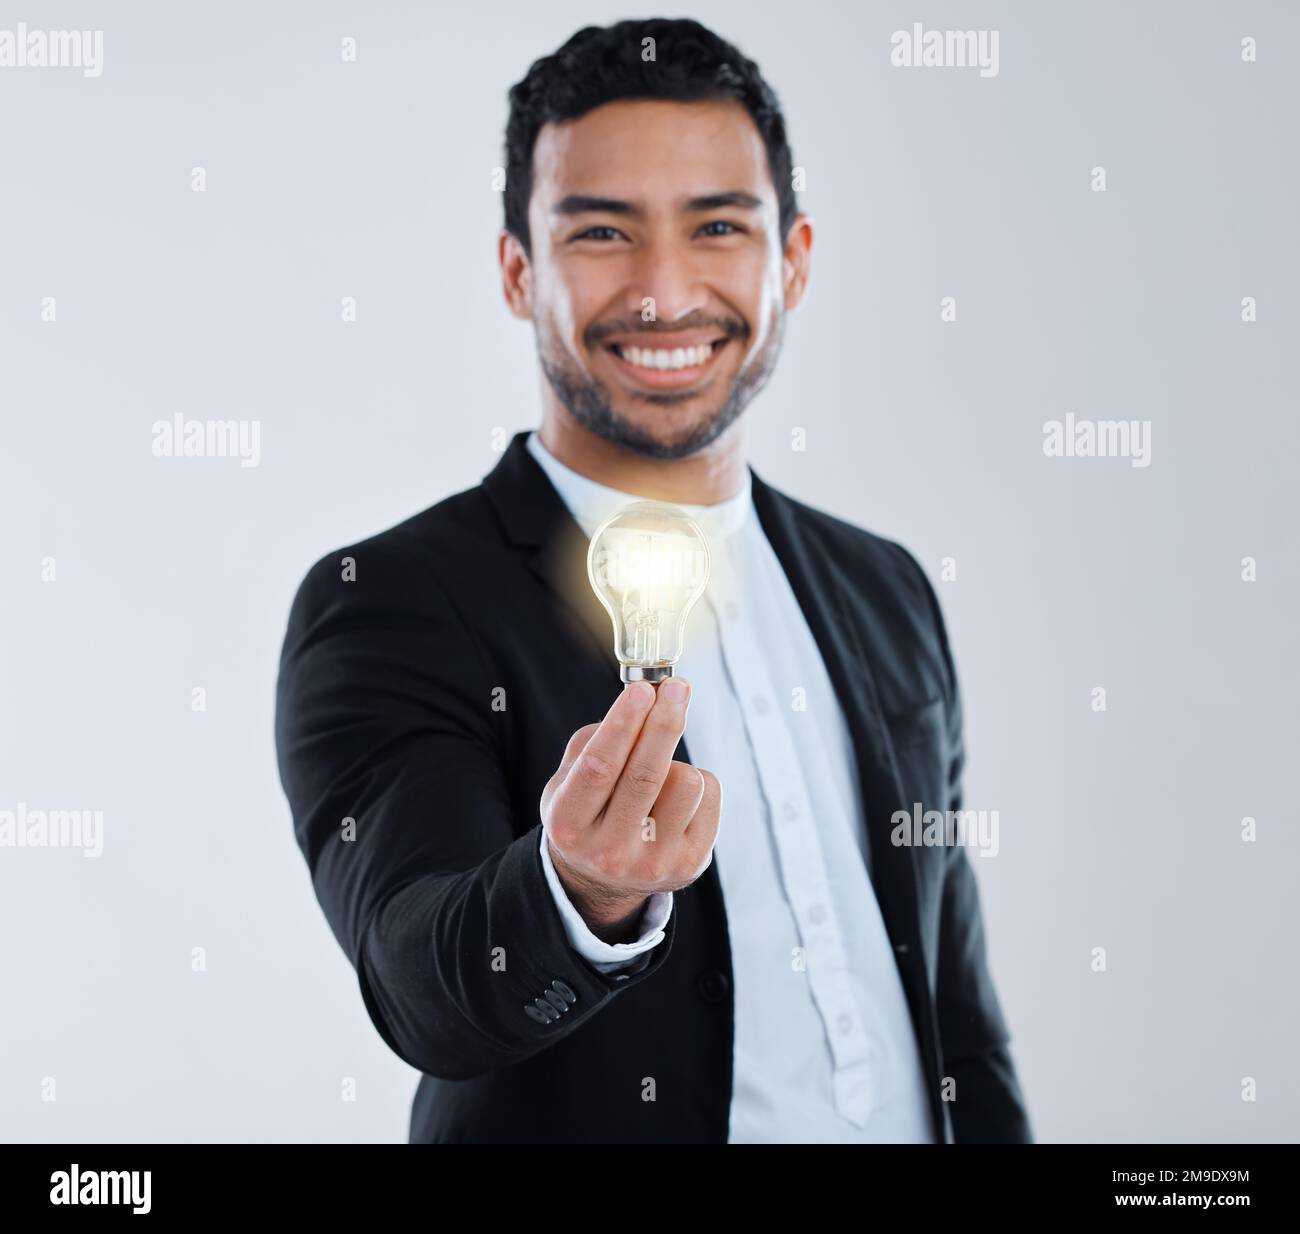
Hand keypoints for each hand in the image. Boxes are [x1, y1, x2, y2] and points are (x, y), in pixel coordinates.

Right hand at [541, 678, 721, 943]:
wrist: (601, 880)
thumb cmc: (587, 813)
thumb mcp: (568, 780)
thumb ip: (595, 740)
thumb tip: (646, 700)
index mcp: (569, 824)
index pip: (599, 766)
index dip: (624, 723)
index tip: (643, 690)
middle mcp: (608, 850)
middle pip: (647, 775)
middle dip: (665, 722)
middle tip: (677, 688)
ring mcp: (652, 864)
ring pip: (685, 783)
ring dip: (678, 762)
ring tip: (662, 772)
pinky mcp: (689, 866)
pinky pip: (709, 797)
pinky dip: (697, 782)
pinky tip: (677, 795)